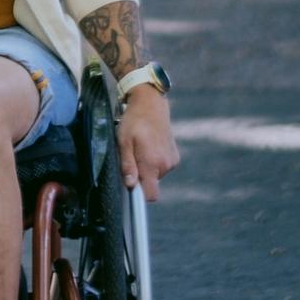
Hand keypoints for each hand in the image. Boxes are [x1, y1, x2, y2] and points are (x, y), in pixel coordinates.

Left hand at [118, 88, 178, 202]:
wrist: (152, 104)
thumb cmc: (134, 122)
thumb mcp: (123, 141)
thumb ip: (127, 165)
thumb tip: (130, 185)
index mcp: (152, 163)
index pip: (151, 194)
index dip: (140, 195)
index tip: (131, 186)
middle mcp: (165, 165)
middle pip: (151, 184)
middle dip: (141, 176)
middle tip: (132, 157)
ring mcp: (172, 161)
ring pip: (157, 175)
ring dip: (148, 167)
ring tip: (141, 148)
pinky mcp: (175, 156)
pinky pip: (163, 166)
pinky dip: (155, 161)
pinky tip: (150, 146)